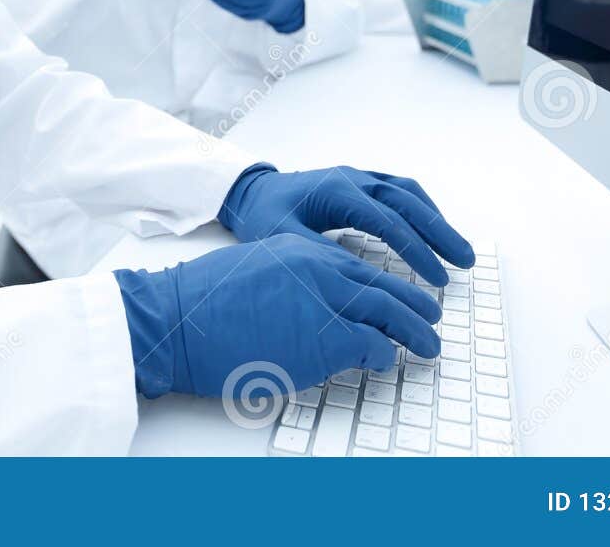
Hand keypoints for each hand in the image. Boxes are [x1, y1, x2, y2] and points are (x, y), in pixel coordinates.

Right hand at [114, 233, 443, 397]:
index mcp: (301, 250)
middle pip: (385, 285)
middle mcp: (320, 268)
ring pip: (392, 313)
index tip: (400, 295)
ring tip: (430, 344)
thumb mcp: (253, 272)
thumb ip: (289, 281)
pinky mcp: (327, 337)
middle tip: (431, 317)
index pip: (359, 265)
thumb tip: (310, 304)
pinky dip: (387, 355)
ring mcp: (326, 301)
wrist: (178, 318)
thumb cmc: (201, 304)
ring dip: (416, 331)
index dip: (386, 283)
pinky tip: (388, 361)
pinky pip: (376, 346)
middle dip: (415, 303)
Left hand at [218, 164, 473, 285]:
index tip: (437, 279)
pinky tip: (434, 227)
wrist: (250, 191)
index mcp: (336, 191)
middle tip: (466, 262)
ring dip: (436, 219)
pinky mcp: (359, 181)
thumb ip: (322, 256)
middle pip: (407, 202)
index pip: (387, 222)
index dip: (416, 251)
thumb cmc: (263, 217)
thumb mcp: (283, 240)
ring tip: (460, 249)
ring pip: (408, 192)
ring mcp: (357, 176)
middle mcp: (352, 178)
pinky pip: (399, 189)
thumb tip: (362, 281)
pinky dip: (422, 208)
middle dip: (439, 232)